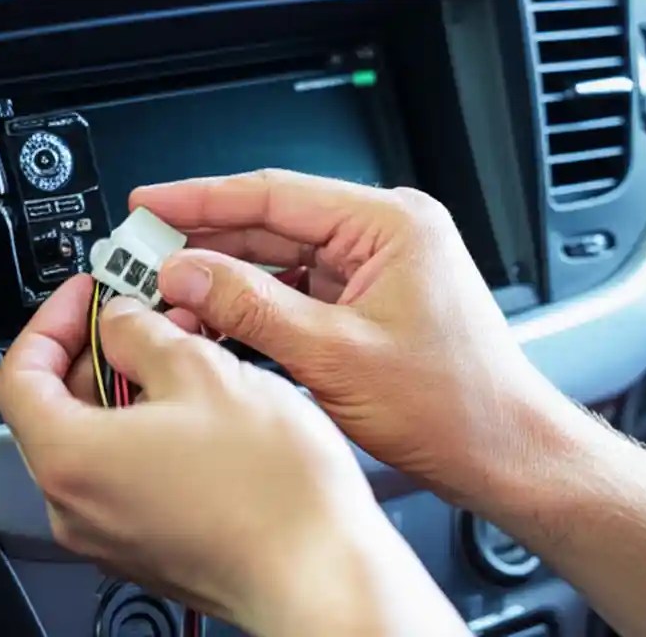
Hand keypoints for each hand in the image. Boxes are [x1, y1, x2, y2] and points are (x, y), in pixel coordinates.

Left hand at [0, 275, 465, 635]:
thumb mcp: (203, 371)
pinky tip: (204, 407)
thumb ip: (142, 334)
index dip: (52, 321)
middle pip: (58, 408)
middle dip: (104, 350)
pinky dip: (153, 431)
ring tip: (190, 354)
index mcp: (70, 458)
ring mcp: (112, 535)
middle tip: (149, 313)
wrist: (322, 575)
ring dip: (135, 388)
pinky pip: (131, 475)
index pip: (19, 374)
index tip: (88, 294)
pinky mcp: (150, 547)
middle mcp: (77, 507)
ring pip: (102, 441)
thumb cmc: (271, 490)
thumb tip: (120, 322)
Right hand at [132, 170, 585, 510]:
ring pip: (281, 260)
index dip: (202, 198)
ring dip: (226, 276)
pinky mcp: (370, 305)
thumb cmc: (454, 405)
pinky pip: (298, 292)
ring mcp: (378, 271)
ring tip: (167, 289)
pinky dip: (255, 306)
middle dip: (206, 240)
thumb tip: (188, 273)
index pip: (276, 193)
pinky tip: (213, 318)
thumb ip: (252, 306)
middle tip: (143, 250)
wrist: (502, 453)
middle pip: (274, 223)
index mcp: (390, 224)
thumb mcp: (335, 354)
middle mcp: (386, 237)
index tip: (152, 204)